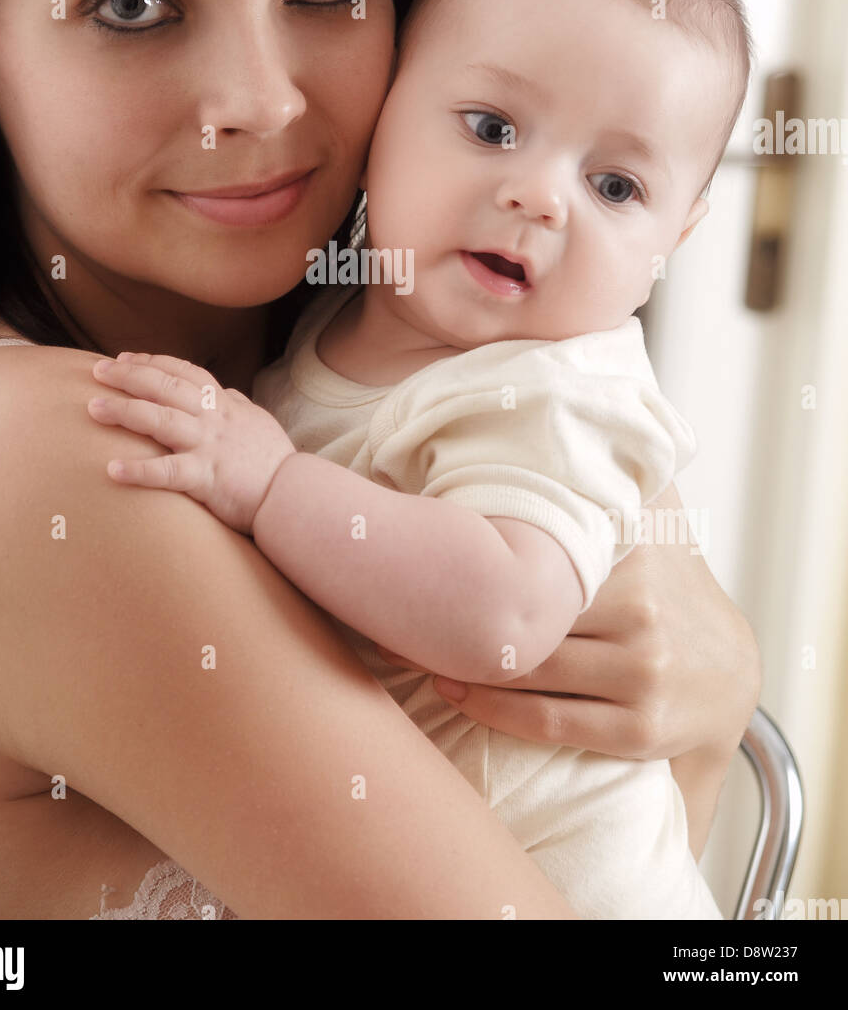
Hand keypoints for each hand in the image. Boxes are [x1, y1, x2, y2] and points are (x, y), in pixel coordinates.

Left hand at [87, 352, 296, 537]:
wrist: (293, 494)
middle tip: (97, 371)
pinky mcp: (205, 478)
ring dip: (124, 411)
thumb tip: (223, 392)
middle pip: (164, 386)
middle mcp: (212, 418)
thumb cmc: (273, 459)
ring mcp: (208, 446)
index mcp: (223, 403)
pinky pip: (167, 472)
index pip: (183, 371)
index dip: (151, 361)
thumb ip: (235, 404)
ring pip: (159, 420)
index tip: (124, 358)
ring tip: (93, 408)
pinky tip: (112, 470)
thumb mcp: (256, 420)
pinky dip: (139, 470)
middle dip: (128, 376)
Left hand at [378, 482, 759, 763]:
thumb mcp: (655, 518)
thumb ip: (616, 465)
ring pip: (529, 673)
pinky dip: (489, 708)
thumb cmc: (667, 582)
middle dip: (459, 612)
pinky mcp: (638, 731)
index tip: (422, 548)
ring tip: (406, 644)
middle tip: (394, 602)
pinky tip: (450, 687)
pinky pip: (547, 722)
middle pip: (528, 616)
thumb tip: (567, 394)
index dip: (478, 555)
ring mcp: (642, 678)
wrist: (729, 675)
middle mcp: (643, 617)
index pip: (542, 555)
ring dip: (461, 661)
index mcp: (636, 560)